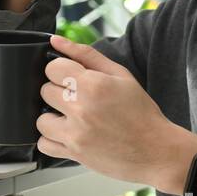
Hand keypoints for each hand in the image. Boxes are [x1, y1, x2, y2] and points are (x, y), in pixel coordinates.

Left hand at [37, 34, 196, 193]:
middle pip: (44, 91)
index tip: (71, 78)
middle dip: (58, 92)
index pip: (52, 68)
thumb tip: (57, 41)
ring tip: (72, 118)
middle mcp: (81, 109)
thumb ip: (85, 54)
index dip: (61, 70)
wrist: (156, 150)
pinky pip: (43, 144)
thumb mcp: (120, 74)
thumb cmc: (140, 113)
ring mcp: (76, 134)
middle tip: (77, 99)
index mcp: (93, 85)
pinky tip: (68, 134)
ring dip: (53, 117)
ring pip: (40, 119)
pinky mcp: (73, 154)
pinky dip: (52, 140)